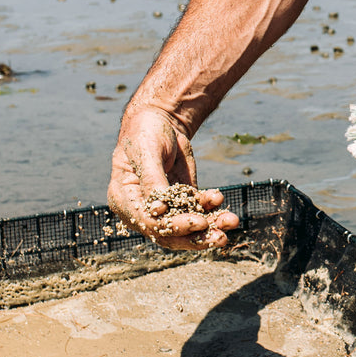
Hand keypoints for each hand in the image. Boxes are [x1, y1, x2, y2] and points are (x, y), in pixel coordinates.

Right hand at [107, 106, 237, 250]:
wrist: (160, 120)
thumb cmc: (145, 133)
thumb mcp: (146, 152)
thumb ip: (152, 180)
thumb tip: (158, 211)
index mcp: (124, 199)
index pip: (148, 222)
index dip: (174, 226)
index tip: (200, 222)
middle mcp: (142, 208)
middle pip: (168, 232)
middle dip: (197, 236)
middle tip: (221, 236)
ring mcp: (162, 206)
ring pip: (185, 226)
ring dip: (210, 228)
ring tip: (231, 222)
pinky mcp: (181, 199)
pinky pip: (197, 209)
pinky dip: (211, 208)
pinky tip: (220, 198)